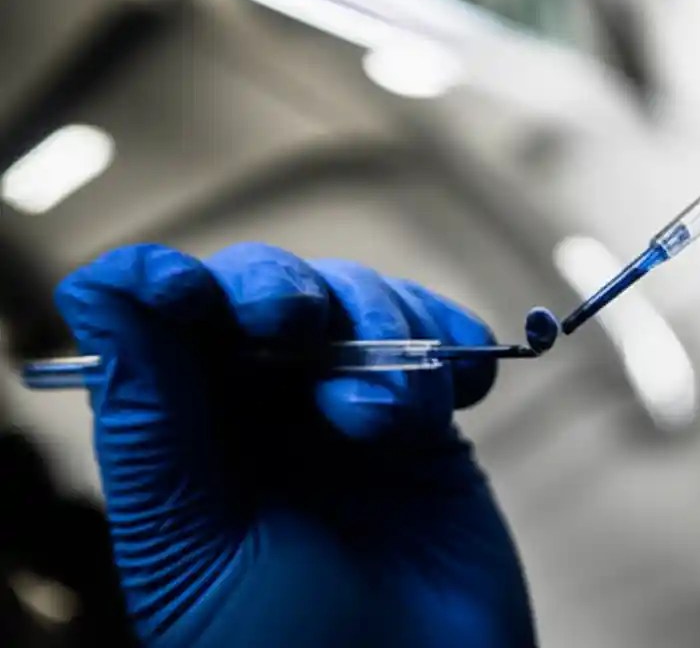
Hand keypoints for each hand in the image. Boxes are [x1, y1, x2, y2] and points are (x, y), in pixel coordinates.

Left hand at [55, 243, 534, 646]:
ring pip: (357, 300)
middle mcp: (262, 415)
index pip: (156, 324)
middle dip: (282, 290)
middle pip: (260, 289)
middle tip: (299, 325)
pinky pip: (440, 338)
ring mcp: (350, 410)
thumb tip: (104, 291)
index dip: (164, 285)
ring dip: (382, 333)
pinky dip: (452, 342)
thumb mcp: (194, 550)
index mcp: (183, 442)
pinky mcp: (431, 421)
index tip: (186, 295)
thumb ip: (153, 422)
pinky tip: (459, 394)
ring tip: (393, 420)